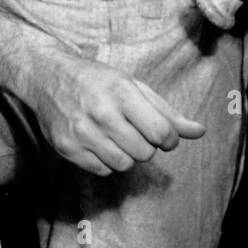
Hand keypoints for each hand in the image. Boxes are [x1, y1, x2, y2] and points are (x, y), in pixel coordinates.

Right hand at [28, 50, 204, 176]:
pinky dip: (107, 161)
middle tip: (138, 132)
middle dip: (148, 146)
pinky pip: (102, 170)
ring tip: (119, 137)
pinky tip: (101, 143)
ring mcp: (81, 132)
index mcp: (122, 92)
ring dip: (128, 155)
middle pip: (144, 152)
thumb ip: (167, 112)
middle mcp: (101, 112)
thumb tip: (199, 131)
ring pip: (124, 165)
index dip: (169, 139)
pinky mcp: (66, 148)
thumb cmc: (98, 80)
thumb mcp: (134, 86)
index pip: (160, 132)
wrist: (48, 77)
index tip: (165, 135)